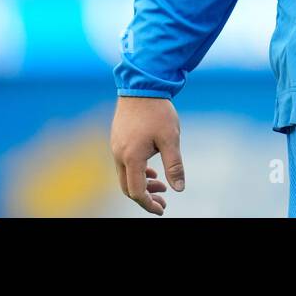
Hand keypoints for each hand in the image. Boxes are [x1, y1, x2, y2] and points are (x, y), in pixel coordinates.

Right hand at [111, 95, 184, 214]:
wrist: (141, 86)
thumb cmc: (158, 112)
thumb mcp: (170, 139)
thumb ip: (174, 165)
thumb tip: (179, 189)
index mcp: (132, 157)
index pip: (136, 192)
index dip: (149, 204)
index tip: (162, 209)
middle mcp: (119, 155)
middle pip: (127, 187)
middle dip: (145, 197)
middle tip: (164, 200)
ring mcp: (116, 147)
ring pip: (125, 175)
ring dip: (142, 184)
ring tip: (161, 185)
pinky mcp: (118, 139)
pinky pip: (124, 163)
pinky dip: (137, 172)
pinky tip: (151, 171)